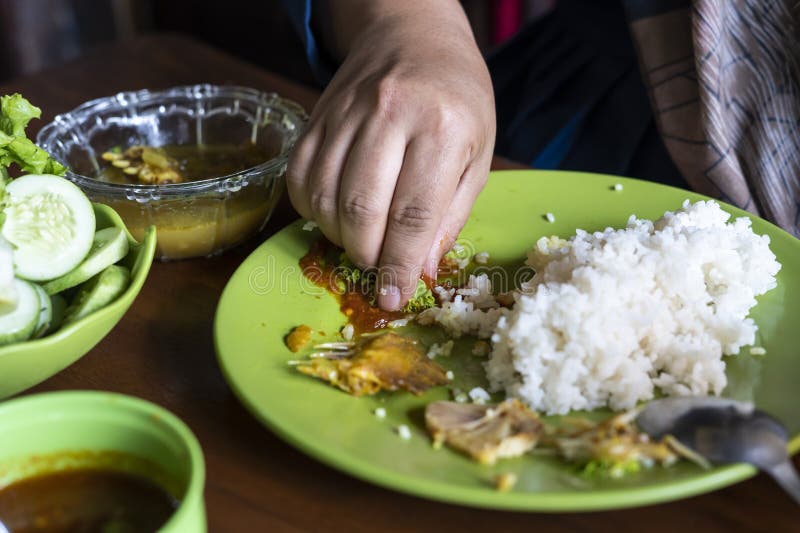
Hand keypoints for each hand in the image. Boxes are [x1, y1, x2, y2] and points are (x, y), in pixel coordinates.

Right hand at [287, 7, 494, 309]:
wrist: (412, 38)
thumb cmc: (457, 101)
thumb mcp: (477, 155)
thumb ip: (449, 215)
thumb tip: (418, 269)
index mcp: (442, 128)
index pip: (413, 213)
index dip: (398, 265)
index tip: (391, 298)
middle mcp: (389, 116)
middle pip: (360, 209)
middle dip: (366, 255)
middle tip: (377, 265)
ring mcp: (345, 113)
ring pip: (324, 198)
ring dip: (338, 236)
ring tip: (360, 238)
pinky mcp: (315, 116)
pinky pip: (299, 178)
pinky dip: (312, 210)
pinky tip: (335, 213)